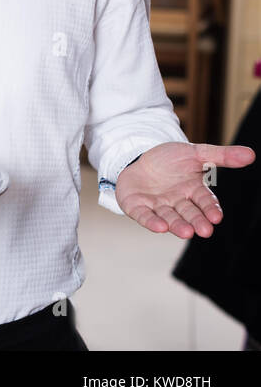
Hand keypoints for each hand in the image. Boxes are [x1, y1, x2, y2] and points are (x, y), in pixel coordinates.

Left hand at [114, 142, 255, 237]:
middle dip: (197, 221)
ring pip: (169, 218)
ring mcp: (157, 206)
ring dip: (177, 225)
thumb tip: (252, 154)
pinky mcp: (136, 206)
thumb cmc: (170, 159)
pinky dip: (151, 222)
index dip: (210, 209)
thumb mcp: (195, 153)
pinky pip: (144, 216)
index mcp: (193, 191)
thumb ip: (221, 156)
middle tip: (205, 231)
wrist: (138, 156)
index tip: (216, 217)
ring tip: (186, 232)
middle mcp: (177, 202)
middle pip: (189, 213)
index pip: (205, 201)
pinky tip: (160, 227)